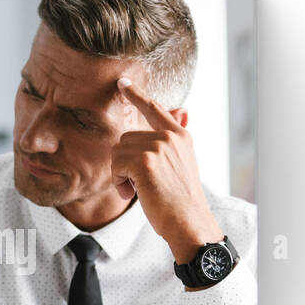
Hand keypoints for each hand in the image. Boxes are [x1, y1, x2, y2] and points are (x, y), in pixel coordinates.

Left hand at [113, 77, 224, 263]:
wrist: (188, 222)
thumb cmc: (180, 200)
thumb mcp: (180, 164)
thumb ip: (169, 143)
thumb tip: (180, 111)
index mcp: (179, 135)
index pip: (154, 108)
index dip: (136, 95)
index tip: (122, 82)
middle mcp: (170, 136)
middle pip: (125, 138)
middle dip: (125, 163)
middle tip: (139, 184)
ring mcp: (158, 146)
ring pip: (118, 151)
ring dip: (120, 174)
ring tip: (138, 189)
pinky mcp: (145, 160)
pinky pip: (116, 164)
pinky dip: (118, 181)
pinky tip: (132, 193)